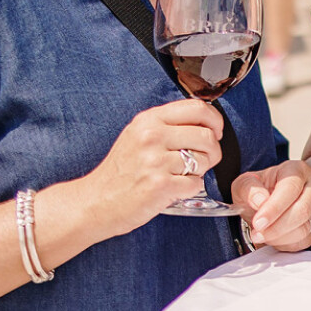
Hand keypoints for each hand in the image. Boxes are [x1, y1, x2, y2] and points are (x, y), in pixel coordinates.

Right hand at [82, 99, 222, 237]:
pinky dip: (190, 188)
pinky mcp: (160, 185)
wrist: (95, 202)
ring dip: (200, 171)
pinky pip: (195, 184)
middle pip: (206, 136)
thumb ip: (167, 125)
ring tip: (181, 175)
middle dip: (212, 151)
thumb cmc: (119, 172)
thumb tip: (205, 123)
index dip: (215, 120)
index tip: (215, 131)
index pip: (197, 108)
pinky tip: (174, 188)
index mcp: (149, 120)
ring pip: (204, 160)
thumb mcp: (137, 135)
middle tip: (204, 160)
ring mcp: (156, 161)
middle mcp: (152, 136)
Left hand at [231, 160, 310, 250]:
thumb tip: (260, 200)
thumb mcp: (245, 184)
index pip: (291, 188)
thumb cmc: (259, 189)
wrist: (265, 201)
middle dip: (277, 226)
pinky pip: (304, 240)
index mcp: (296, 170)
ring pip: (305, 228)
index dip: (274, 207)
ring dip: (279, 237)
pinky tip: (273, 238)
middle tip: (257, 233)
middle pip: (302, 209)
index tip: (258, 222)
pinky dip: (285, 244)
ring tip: (261, 235)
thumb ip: (249, 189)